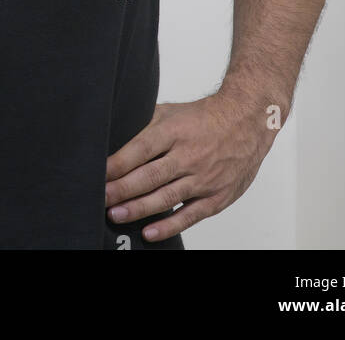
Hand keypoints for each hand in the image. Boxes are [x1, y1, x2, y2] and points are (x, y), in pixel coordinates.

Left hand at [104, 90, 277, 242]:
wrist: (246, 122)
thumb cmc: (204, 117)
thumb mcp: (171, 111)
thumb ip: (145, 124)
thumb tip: (115, 136)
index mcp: (174, 131)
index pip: (140, 149)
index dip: (117, 163)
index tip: (98, 173)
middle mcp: (188, 155)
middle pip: (149, 175)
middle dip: (121, 189)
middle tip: (100, 198)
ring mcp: (203, 178)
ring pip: (165, 197)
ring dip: (138, 208)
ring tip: (115, 215)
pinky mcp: (216, 196)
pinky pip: (189, 216)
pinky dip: (168, 225)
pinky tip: (149, 232)